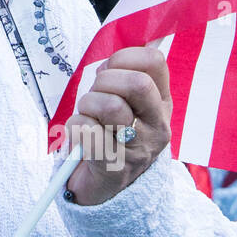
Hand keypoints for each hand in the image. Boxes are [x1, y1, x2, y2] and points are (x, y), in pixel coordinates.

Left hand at [63, 44, 171, 205]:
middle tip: (95, 95)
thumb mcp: (126, 103)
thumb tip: (130, 46)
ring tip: (87, 117)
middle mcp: (157, 127)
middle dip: (104, 81)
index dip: (124, 57)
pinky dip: (75, 128)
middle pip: (136, 84)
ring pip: (110, 107)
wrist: (105, 190)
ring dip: (87, 106)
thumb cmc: (110, 135)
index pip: (154, 62)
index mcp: (161, 104)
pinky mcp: (114, 169)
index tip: (109, 72)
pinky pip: (87, 132)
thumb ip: (125, 75)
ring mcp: (138, 150)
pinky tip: (80, 137)